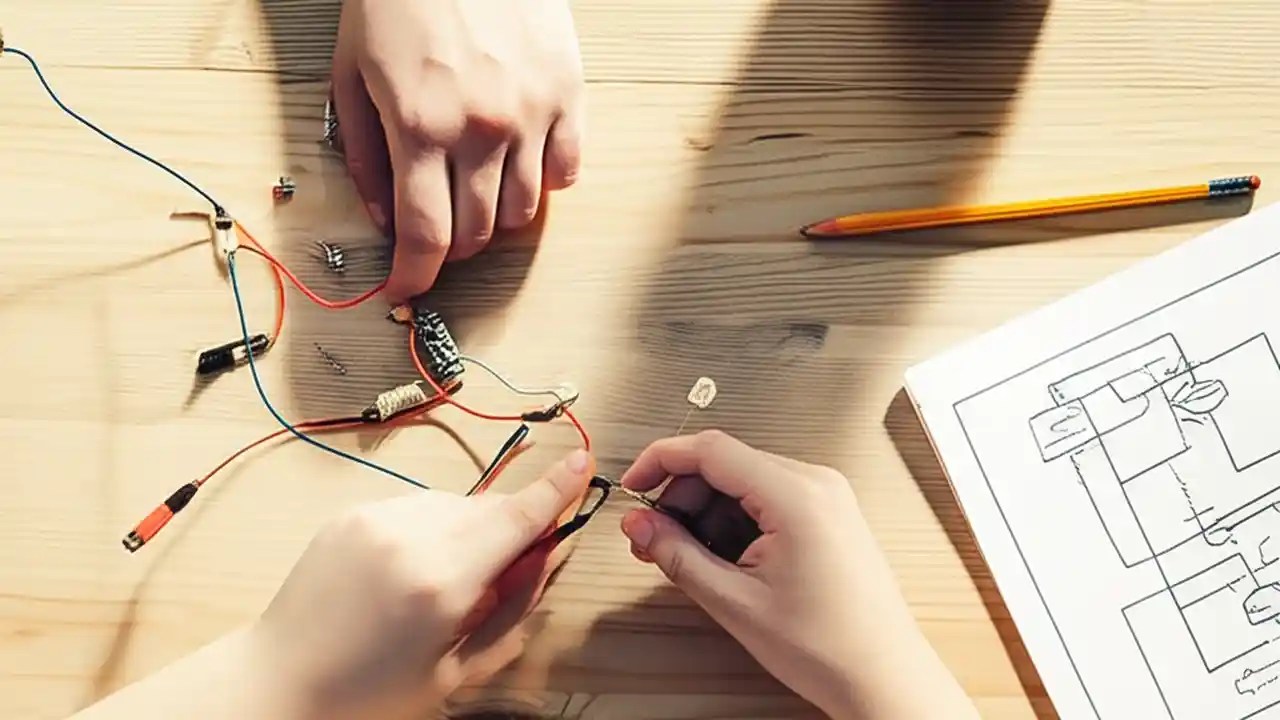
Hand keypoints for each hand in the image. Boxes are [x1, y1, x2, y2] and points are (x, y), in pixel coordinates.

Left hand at [253, 450, 594, 719]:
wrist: (279, 681)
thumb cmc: (367, 692)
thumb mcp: (455, 671)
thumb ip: (510, 612)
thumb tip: (543, 560)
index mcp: (441, 581)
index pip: (515, 520)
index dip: (554, 491)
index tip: (581, 461)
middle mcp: (410, 536)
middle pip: (489, 508)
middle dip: (508, 529)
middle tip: (500, 576)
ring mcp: (376, 519)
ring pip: (452, 505)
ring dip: (466, 531)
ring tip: (441, 585)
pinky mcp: (351, 514)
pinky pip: (414, 508)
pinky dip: (428, 531)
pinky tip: (408, 573)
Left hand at [332, 0, 584, 300]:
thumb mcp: (351, 72)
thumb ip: (364, 153)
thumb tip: (383, 219)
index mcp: (419, 127)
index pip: (424, 237)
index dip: (414, 276)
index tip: (405, 290)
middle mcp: (481, 130)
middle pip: (476, 234)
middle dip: (450, 248)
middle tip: (436, 230)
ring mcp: (531, 114)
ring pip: (522, 212)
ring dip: (494, 218)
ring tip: (475, 188)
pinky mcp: (567, 94)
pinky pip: (565, 173)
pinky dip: (542, 183)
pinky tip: (519, 161)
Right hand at [618, 432, 977, 719]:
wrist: (883, 677)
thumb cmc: (829, 647)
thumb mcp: (736, 602)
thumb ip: (679, 555)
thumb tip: (640, 525)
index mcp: (796, 496)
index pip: (711, 450)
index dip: (661, 461)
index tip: (633, 485)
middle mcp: (816, 483)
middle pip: (725, 463)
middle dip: (681, 496)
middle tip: (652, 538)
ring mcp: (826, 496)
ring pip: (744, 480)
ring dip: (706, 510)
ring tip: (687, 557)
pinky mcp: (828, 513)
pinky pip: (767, 497)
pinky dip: (735, 519)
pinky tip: (722, 558)